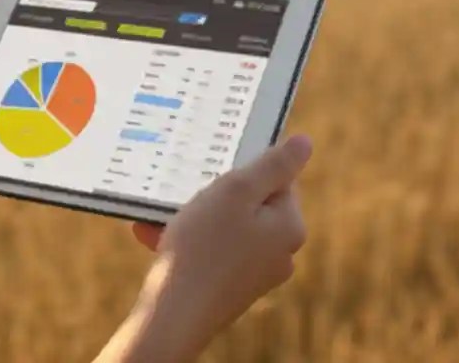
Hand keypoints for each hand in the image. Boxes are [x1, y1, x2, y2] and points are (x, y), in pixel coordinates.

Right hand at [98, 135, 312, 362]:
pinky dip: (186, 241)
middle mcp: (280, 253)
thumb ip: (274, 165)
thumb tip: (305, 143)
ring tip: (162, 215)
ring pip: (225, 228)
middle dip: (214, 195)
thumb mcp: (238, 191)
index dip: (244, 171)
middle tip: (186, 192)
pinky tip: (153, 235)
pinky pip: (210, 253)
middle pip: (251, 204)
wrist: (172, 316)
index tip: (216, 173)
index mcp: (290, 226)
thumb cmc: (204, 246)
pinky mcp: (229, 289)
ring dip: (193, 217)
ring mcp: (255, 274)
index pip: (278, 180)